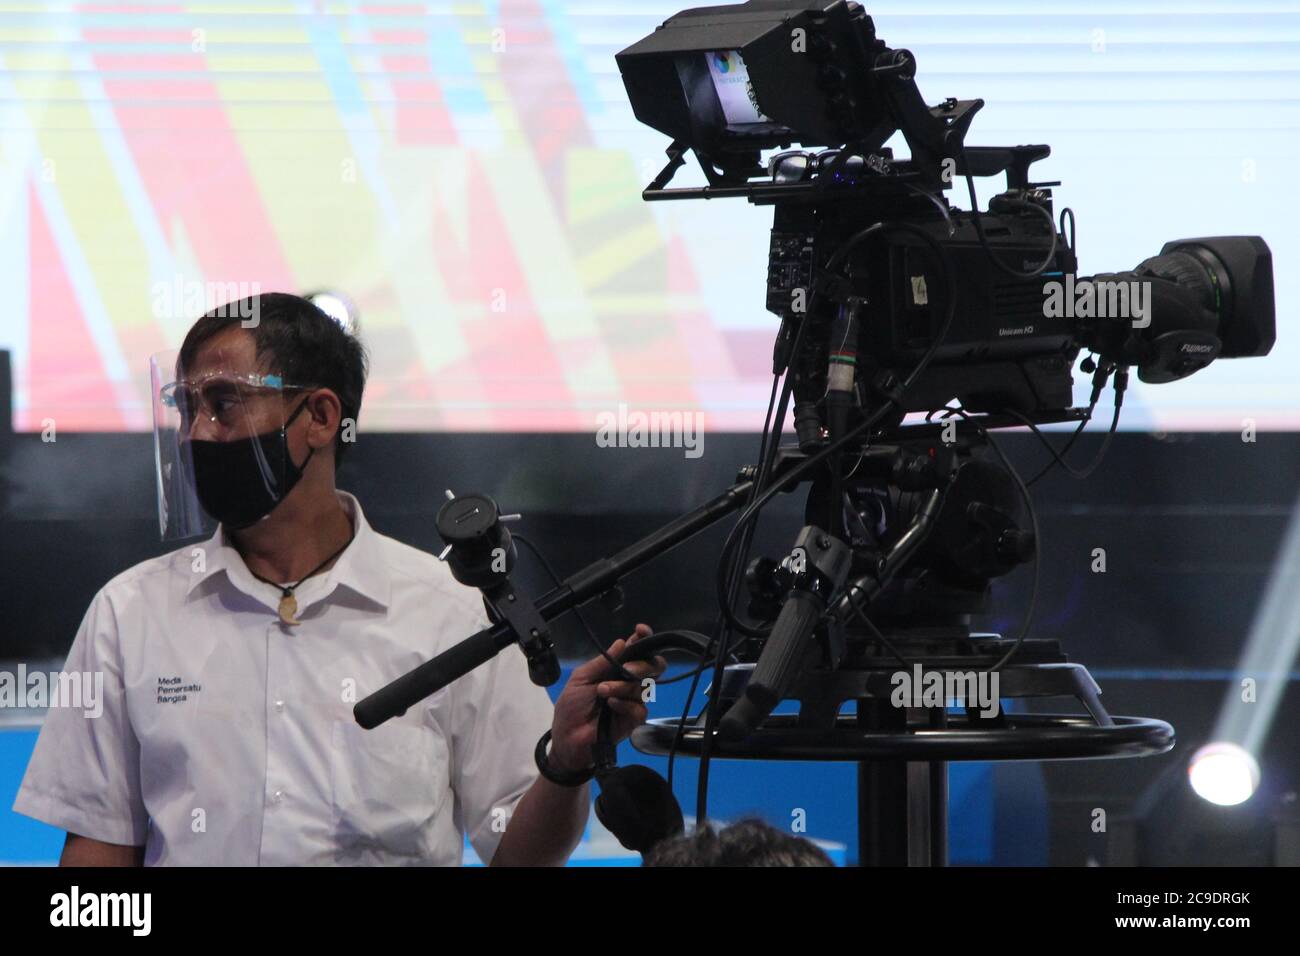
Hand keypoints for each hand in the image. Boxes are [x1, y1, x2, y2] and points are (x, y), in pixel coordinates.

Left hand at [547, 624, 665, 774]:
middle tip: (626, 670)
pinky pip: (639, 709)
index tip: (641, 631)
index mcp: (615, 670)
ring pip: (642, 688)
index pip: (636, 651)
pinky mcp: (633, 721)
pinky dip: (625, 704)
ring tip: (602, 692)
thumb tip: (622, 642)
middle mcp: (627, 683)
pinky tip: (611, 706)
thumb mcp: (580, 679)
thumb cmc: (571, 708)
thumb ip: (602, 662)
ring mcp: (632, 702)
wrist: (567, 738)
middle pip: (651, 667)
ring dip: (622, 687)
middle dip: (641, 665)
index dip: (642, 639)